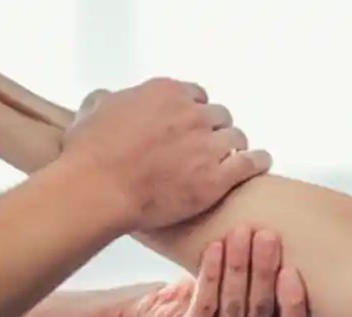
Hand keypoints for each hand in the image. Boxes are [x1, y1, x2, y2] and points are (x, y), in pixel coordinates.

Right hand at [62, 80, 271, 231]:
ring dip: (233, 147)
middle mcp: (192, 114)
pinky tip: (261, 164)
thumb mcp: (92, 110)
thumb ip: (109, 100)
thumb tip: (110, 100)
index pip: (195, 95)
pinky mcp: (217, 177)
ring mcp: (207, 145)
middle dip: (215, 129)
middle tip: (207, 147)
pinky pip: (250, 163)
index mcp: (166, 93)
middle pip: (219, 116)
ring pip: (236, 138)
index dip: (196, 111)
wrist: (99, 188)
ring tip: (230, 159)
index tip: (193, 124)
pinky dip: (257, 162)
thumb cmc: (90, 154)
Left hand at [118, 225, 308, 316]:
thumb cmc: (205, 292)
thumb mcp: (241, 281)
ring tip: (239, 235)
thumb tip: (280, 226)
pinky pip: (205, 306)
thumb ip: (263, 270)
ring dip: (238, 267)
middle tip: (266, 237)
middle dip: (264, 270)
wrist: (153, 312)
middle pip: (261, 309)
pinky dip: (211, 275)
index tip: (290, 268)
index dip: (293, 300)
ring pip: (234, 307)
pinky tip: (214, 249)